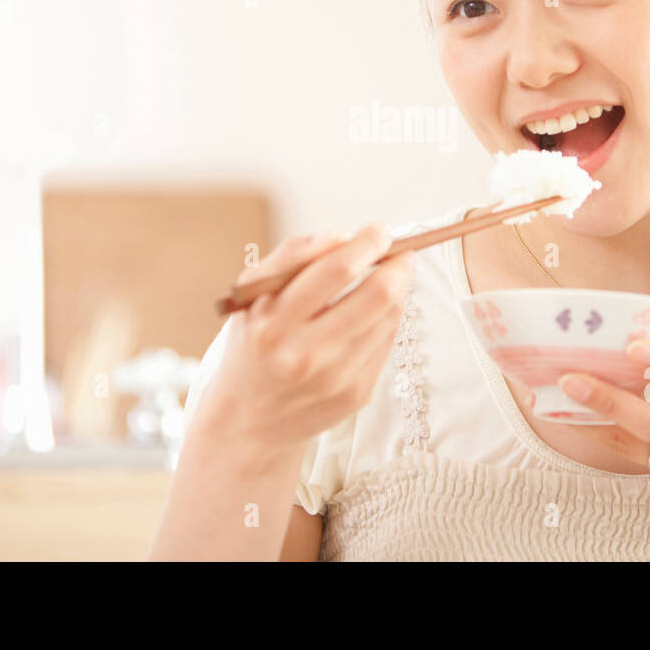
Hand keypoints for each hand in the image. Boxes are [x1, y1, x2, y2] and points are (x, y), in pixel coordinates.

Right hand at [204, 223, 414, 452]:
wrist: (248, 420)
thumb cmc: (253, 344)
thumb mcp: (253, 296)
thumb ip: (292, 256)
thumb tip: (343, 236)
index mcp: (273, 323)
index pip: (336, 270)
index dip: (368, 243)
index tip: (379, 229)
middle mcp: (304, 355)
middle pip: (377, 295)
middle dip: (398, 264)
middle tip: (401, 251)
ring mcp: (335, 379)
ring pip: (388, 318)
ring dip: (396, 290)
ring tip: (387, 279)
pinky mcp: (355, 395)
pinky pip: (386, 343)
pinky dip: (386, 320)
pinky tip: (373, 314)